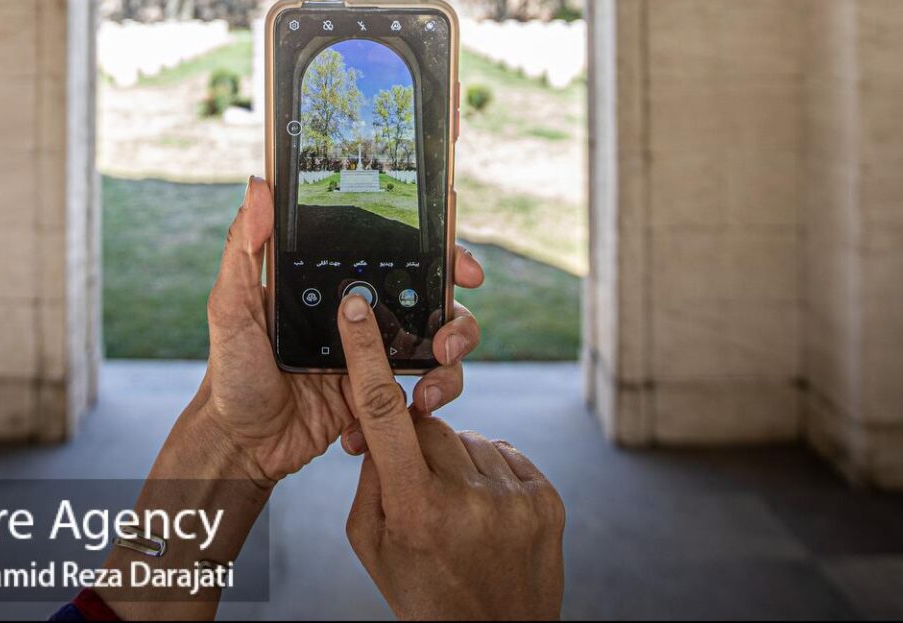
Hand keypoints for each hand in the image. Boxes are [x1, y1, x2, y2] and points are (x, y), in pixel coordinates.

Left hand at [192, 176, 484, 484]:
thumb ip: (244, 250)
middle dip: (457, 308)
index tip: (457, 260)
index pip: (393, 249)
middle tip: (451, 331)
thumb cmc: (231, 371)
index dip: (435, 246)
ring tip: (433, 378)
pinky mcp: (382, 392)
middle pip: (431, 293)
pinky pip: (425, 386)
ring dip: (452, 353)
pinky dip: (431, 395)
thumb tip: (258, 186)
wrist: (242, 444)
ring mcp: (377, 352)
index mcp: (334, 282)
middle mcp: (363, 312)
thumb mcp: (230, 307)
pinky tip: (413, 407)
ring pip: (439, 340)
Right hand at [336, 289, 565, 620]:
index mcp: (414, 510)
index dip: (368, 355)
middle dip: (416, 444)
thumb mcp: (372, 545)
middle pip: (426, 424)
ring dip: (455, 461)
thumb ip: (370, 478)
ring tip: (458, 512)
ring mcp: (512, 497)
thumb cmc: (424, 593)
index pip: (384, 415)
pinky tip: (485, 512)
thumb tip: (379, 426)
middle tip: (418, 486)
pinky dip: (489, 472)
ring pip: (466, 438)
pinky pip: (502, 452)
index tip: (357, 310)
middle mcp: (467, 499)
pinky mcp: (545, 497)